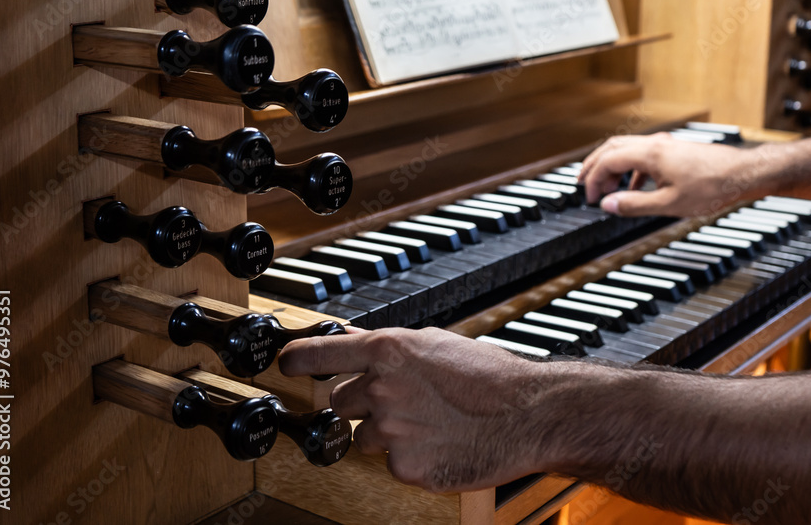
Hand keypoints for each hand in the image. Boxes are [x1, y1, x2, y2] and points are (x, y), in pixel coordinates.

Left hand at [278, 327, 561, 491]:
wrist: (526, 414)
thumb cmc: (490, 377)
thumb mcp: (437, 344)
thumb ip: (393, 348)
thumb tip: (358, 343)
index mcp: (388, 350)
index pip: (319, 354)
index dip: (296, 360)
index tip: (284, 363)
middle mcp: (381, 388)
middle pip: (338, 401)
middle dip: (359, 403)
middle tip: (396, 402)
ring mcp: (390, 431)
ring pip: (363, 436)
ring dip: (385, 432)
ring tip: (427, 423)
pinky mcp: (404, 467)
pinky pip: (391, 463)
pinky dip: (409, 457)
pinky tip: (438, 443)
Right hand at [578, 133, 762, 216]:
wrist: (743, 174)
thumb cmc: (713, 186)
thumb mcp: (669, 204)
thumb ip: (634, 205)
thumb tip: (609, 204)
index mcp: (649, 154)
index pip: (607, 161)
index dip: (594, 180)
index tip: (590, 198)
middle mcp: (655, 144)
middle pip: (612, 148)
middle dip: (594, 166)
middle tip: (583, 184)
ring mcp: (665, 146)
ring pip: (626, 149)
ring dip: (612, 167)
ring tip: (606, 188)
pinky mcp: (674, 151)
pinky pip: (641, 155)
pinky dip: (629, 169)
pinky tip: (634, 187)